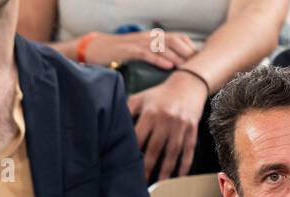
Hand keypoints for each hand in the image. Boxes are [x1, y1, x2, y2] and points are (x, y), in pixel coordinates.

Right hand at [81, 30, 195, 69]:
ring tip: (187, 65)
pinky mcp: (128, 51)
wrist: (91, 49)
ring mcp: (138, 43)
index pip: (176, 37)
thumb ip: (149, 54)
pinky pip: (147, 54)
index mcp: (150, 37)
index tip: (198, 58)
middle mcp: (147, 37)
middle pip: (174, 40)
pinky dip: (159, 60)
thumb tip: (165, 65)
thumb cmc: (113, 54)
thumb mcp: (135, 52)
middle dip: (187, 51)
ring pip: (163, 46)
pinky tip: (169, 66)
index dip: (189, 46)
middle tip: (197, 63)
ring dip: (177, 56)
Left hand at [129, 70, 206, 180]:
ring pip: (172, 152)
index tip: (123, 167)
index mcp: (151, 113)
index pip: (138, 138)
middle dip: (147, 167)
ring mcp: (181, 125)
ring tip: (158, 185)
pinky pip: (188, 149)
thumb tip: (107, 126)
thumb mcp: (140, 98)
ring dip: (165, 170)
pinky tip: (178, 177)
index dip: (131, 154)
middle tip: (139, 184)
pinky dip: (184, 164)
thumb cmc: (158, 94)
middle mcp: (166, 120)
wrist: (188, 84)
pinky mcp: (192, 129)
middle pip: (155, 148)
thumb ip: (125, 111)